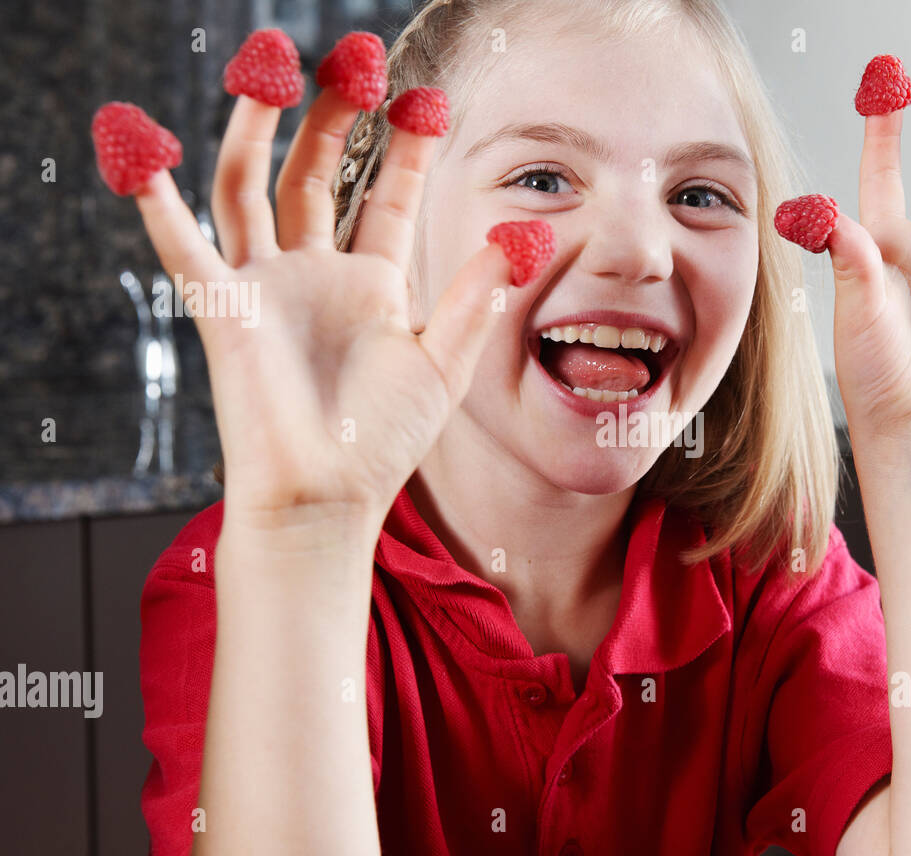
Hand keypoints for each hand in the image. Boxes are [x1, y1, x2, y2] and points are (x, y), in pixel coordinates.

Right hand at [129, 89, 512, 527]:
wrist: (327, 498)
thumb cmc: (383, 442)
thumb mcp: (445, 363)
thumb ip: (479, 296)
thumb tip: (525, 233)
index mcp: (372, 285)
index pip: (388, 196)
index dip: (406, 147)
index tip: (425, 99)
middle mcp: (316, 274)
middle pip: (317, 173)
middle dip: (334, 115)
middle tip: (354, 57)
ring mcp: (266, 286)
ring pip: (251, 185)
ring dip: (258, 125)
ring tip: (274, 63)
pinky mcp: (221, 308)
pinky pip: (181, 243)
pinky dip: (154, 197)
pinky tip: (141, 144)